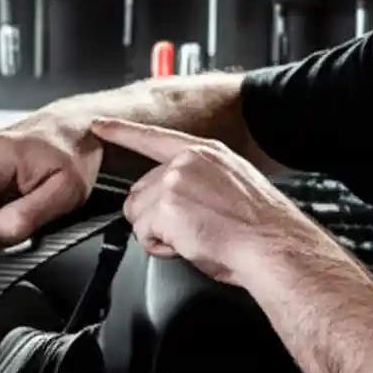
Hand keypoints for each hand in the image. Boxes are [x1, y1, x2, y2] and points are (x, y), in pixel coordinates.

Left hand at [89, 117, 326, 287]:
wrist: (273, 244)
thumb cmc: (261, 227)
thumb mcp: (233, 186)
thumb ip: (200, 181)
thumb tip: (182, 201)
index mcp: (206, 153)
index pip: (154, 137)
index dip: (122, 131)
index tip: (99, 125)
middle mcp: (187, 162)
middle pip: (140, 191)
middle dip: (155, 217)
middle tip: (190, 230)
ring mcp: (174, 182)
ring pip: (138, 215)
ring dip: (159, 234)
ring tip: (194, 238)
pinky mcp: (165, 207)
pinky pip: (144, 235)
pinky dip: (162, 248)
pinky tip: (190, 245)